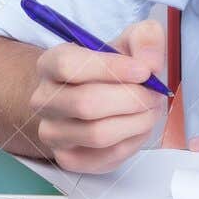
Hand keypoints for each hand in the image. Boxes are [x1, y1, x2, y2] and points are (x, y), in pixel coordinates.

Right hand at [30, 19, 169, 172]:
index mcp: (51, 63)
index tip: (144, 71)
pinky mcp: (69, 159)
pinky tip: (138, 127)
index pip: (69, 66)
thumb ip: (145, 39)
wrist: (95, 99)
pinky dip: (133, 142)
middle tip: (154, 95)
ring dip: (136, 122)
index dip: (111, 68)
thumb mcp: (130, 41)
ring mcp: (52, 132)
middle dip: (132, 99)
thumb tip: (149, 63)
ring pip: (98, 134)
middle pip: (86, 104)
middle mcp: (44, 99)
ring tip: (150, 110)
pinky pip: (107, 156)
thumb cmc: (111, 70)